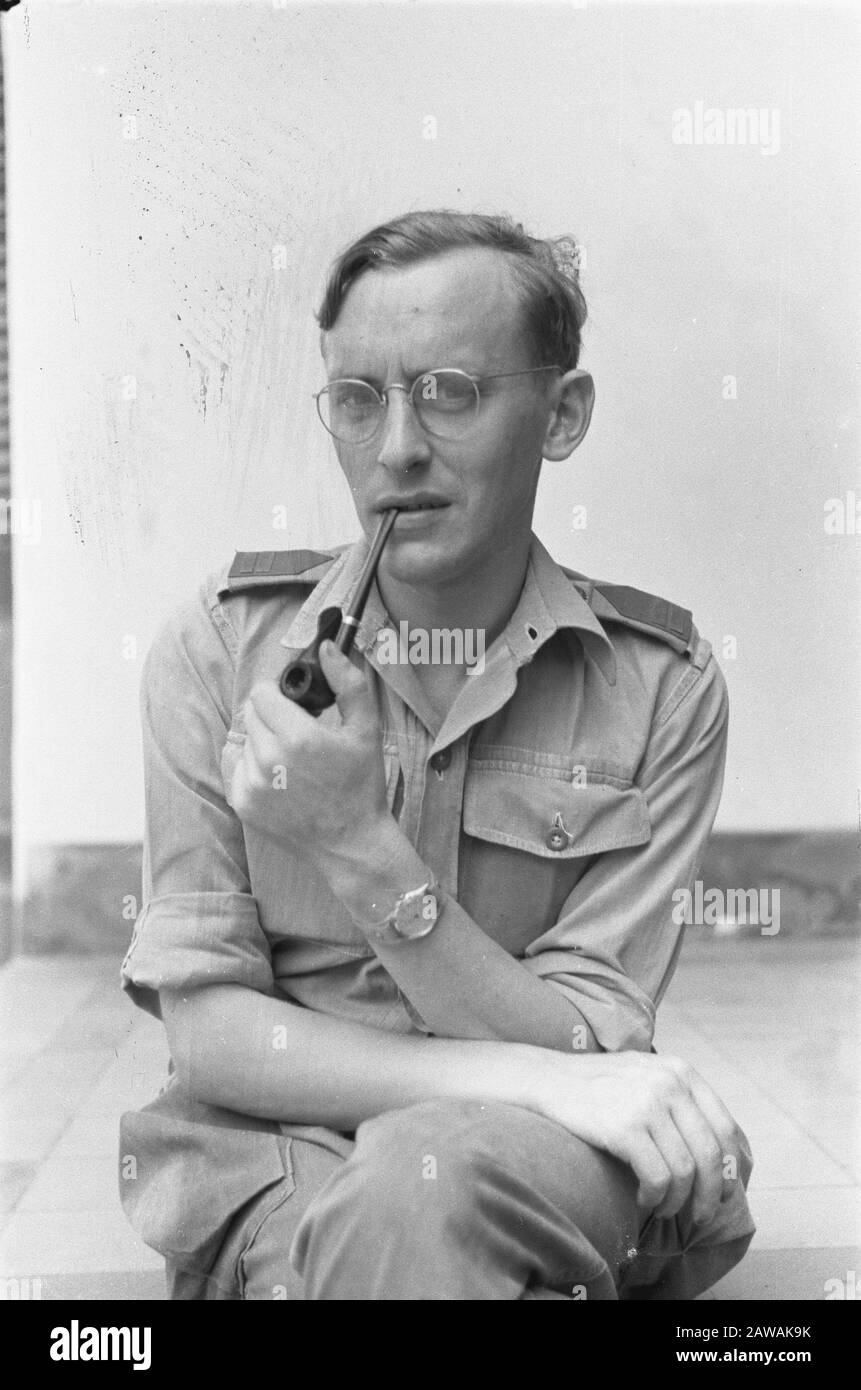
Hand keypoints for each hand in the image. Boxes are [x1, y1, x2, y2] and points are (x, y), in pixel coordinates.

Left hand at [228, 641, 389, 861]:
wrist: (351, 843)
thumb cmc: (362, 786)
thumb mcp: (366, 730)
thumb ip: (348, 683)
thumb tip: (326, 647)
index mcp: (298, 737)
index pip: (261, 692)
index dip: (277, 692)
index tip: (292, 702)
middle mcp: (269, 760)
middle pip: (252, 714)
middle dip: (273, 715)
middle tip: (298, 731)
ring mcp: (251, 784)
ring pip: (245, 740)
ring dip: (264, 740)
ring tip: (292, 759)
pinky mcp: (242, 804)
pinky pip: (235, 766)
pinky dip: (252, 765)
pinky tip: (278, 777)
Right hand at [532, 1050, 744, 1226]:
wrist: (547, 1080)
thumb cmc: (597, 1086)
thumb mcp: (647, 1076)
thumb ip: (679, 1100)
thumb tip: (716, 1154)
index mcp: (681, 1072)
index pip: (725, 1128)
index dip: (730, 1167)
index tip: (724, 1192)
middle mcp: (670, 1084)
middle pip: (710, 1155)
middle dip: (710, 1195)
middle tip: (700, 1216)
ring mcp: (648, 1105)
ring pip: (685, 1172)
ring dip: (677, 1202)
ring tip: (662, 1209)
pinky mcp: (624, 1128)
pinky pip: (657, 1178)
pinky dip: (655, 1198)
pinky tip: (643, 1200)